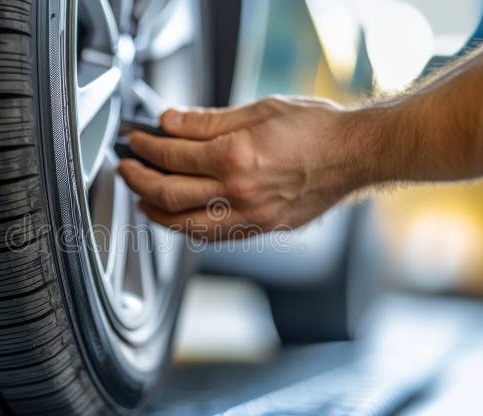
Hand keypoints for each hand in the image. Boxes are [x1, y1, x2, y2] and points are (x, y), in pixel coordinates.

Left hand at [117, 96, 376, 239]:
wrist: (355, 155)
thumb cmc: (316, 129)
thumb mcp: (258, 110)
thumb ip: (207, 121)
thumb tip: (170, 122)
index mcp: (236, 157)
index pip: (172, 155)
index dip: (146, 146)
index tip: (136, 140)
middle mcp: (239, 192)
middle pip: (169, 192)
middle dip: (138, 180)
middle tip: (127, 169)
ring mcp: (250, 217)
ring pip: (184, 225)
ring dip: (155, 211)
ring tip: (143, 198)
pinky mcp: (261, 229)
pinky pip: (212, 237)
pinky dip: (186, 229)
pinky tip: (178, 218)